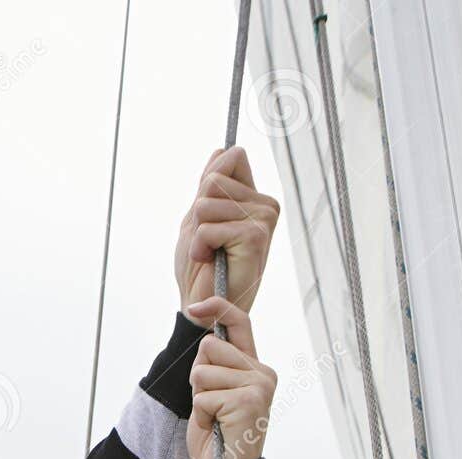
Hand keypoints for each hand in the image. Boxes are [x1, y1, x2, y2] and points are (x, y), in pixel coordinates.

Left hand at [175, 147, 279, 314]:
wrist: (204, 306)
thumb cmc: (201, 269)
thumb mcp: (199, 219)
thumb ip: (209, 186)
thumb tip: (223, 149)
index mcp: (254, 198)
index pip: (228, 159)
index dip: (205, 188)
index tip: (207, 219)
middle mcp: (265, 205)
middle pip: (212, 180)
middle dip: (197, 214)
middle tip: (207, 243)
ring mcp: (264, 219)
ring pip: (206, 203)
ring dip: (196, 234)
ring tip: (209, 254)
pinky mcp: (256, 235)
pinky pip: (208, 227)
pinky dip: (199, 247)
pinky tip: (212, 262)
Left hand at [182, 295, 277, 458]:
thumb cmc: (219, 438)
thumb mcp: (214, 394)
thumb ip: (216, 367)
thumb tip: (205, 335)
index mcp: (256, 368)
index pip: (240, 323)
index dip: (217, 308)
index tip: (193, 308)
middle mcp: (263, 373)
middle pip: (208, 347)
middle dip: (197, 377)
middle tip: (210, 405)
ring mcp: (259, 385)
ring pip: (202, 371)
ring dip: (199, 398)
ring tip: (215, 418)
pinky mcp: (249, 401)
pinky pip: (203, 396)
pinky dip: (201, 416)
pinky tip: (216, 428)